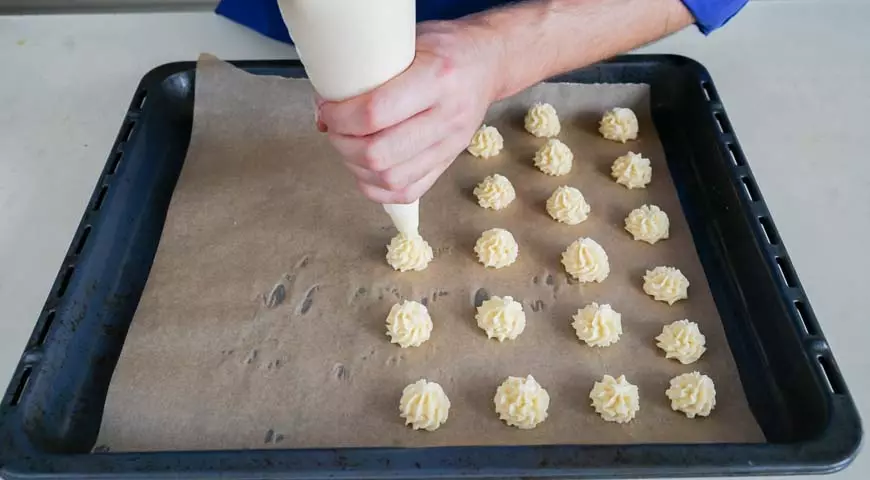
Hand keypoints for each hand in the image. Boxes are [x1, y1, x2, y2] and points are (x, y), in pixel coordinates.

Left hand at [316, 21, 500, 203]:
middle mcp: (447, 116)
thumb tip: (326, 106)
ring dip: (357, 168)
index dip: (340, 116)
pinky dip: (377, 188)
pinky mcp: (449, 162)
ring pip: (391, 178)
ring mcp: (451, 144)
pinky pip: (408, 192)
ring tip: (348, 146)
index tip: (327, 108)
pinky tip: (366, 170)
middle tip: (334, 128)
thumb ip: (372, 69)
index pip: (376, 112)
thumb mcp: (409, 40)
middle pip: (380, 152)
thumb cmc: (445, 47)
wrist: (489, 62)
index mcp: (436, 77)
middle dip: (343, 144)